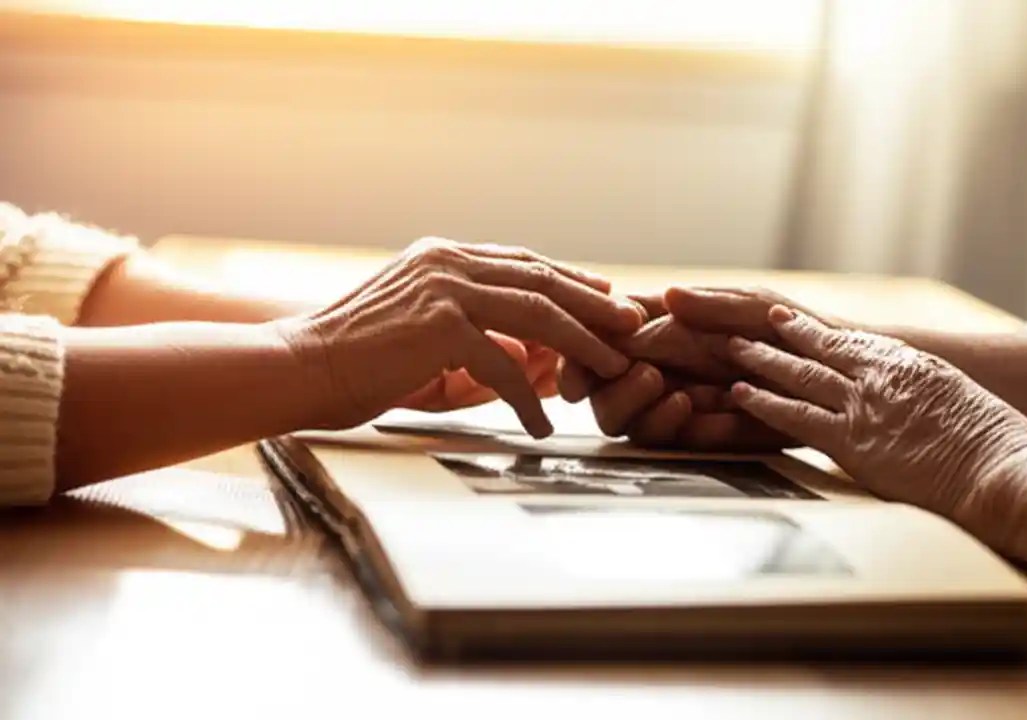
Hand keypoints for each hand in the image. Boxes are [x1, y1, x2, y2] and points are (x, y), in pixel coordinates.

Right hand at [275, 238, 641, 433]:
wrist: (297, 368)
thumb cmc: (355, 360)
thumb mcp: (424, 338)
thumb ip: (478, 340)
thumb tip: (533, 361)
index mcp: (444, 257)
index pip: (525, 263)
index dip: (572, 280)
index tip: (608, 299)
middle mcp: (448, 262)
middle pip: (542, 279)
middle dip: (594, 304)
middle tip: (633, 325)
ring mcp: (446, 289)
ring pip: (537, 313)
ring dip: (582, 343)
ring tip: (612, 370)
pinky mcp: (441, 326)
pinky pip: (504, 366)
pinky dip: (527, 399)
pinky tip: (542, 425)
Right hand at [559, 286, 830, 448]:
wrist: (842, 375)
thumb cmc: (797, 328)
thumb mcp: (756, 307)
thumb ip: (712, 307)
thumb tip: (666, 296)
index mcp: (660, 331)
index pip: (603, 346)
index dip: (581, 361)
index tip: (579, 372)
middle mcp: (661, 371)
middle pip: (605, 395)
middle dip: (618, 391)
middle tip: (650, 376)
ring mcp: (681, 408)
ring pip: (635, 426)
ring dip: (650, 415)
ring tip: (682, 398)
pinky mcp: (708, 439)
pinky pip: (686, 444)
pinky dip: (700, 431)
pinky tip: (722, 416)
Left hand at [727, 306, 1026, 513]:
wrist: (1000, 472)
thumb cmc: (996, 448)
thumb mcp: (961, 404)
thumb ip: (928, 397)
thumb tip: (920, 408)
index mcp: (910, 364)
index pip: (852, 342)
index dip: (816, 332)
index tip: (791, 320)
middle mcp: (880, 376)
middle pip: (818, 348)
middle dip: (780, 334)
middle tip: (751, 323)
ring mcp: (862, 407)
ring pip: (798, 374)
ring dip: (760, 358)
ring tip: (730, 347)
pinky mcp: (849, 442)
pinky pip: (794, 417)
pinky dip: (763, 402)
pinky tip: (739, 393)